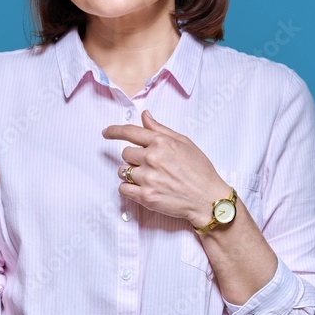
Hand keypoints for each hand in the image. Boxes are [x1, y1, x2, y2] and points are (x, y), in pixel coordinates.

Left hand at [102, 110, 229, 228]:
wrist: (207, 198)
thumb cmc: (200, 170)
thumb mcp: (184, 142)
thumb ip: (161, 129)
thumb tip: (145, 116)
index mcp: (161, 142)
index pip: (129, 132)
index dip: (114, 131)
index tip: (106, 132)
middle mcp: (152, 158)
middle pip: (125, 153)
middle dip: (134, 158)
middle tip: (150, 165)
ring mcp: (148, 178)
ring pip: (123, 171)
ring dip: (131, 173)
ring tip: (150, 178)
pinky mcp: (146, 197)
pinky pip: (123, 189)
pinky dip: (129, 189)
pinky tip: (143, 188)